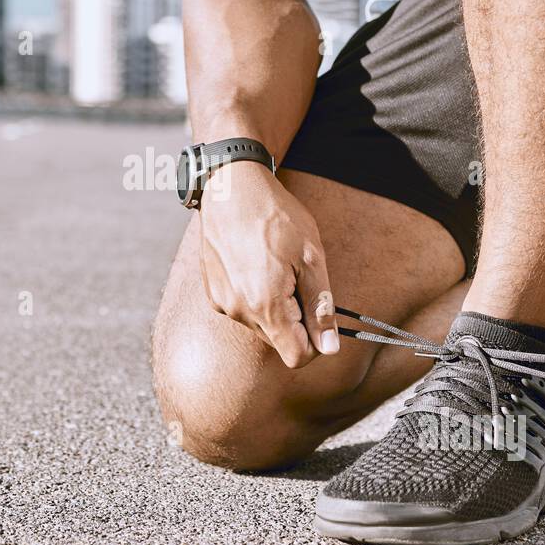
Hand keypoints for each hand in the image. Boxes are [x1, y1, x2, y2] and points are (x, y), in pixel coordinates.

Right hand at [198, 162, 338, 367]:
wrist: (231, 188)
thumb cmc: (275, 217)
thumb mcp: (311, 258)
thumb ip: (321, 306)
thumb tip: (330, 347)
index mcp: (265, 305)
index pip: (296, 356)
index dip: (316, 343)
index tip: (319, 315)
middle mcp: (239, 311)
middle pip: (278, 341)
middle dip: (296, 320)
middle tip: (298, 278)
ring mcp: (222, 303)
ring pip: (261, 325)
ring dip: (275, 307)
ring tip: (275, 266)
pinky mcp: (213, 293)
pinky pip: (243, 310)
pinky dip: (255, 297)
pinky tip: (256, 265)